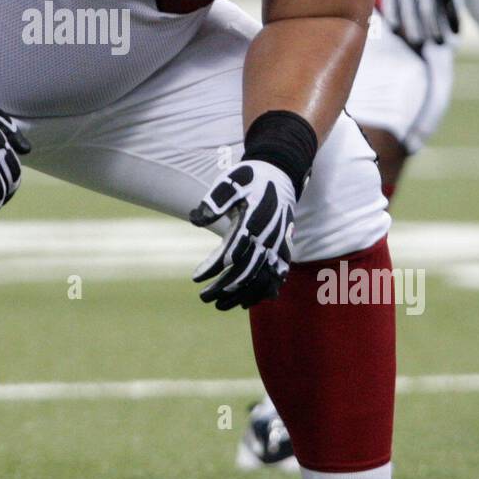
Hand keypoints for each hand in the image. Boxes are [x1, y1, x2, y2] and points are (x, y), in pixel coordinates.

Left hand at [190, 160, 295, 309]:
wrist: (280, 172)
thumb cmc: (249, 178)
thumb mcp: (230, 182)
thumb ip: (215, 200)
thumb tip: (195, 219)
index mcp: (254, 219)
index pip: (234, 249)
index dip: (216, 266)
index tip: (197, 278)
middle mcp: (269, 234)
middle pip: (247, 269)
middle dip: (224, 287)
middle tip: (203, 297)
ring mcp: (278, 243)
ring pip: (263, 277)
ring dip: (242, 295)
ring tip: (220, 306)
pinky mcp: (283, 247)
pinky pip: (276, 275)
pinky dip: (264, 291)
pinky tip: (246, 303)